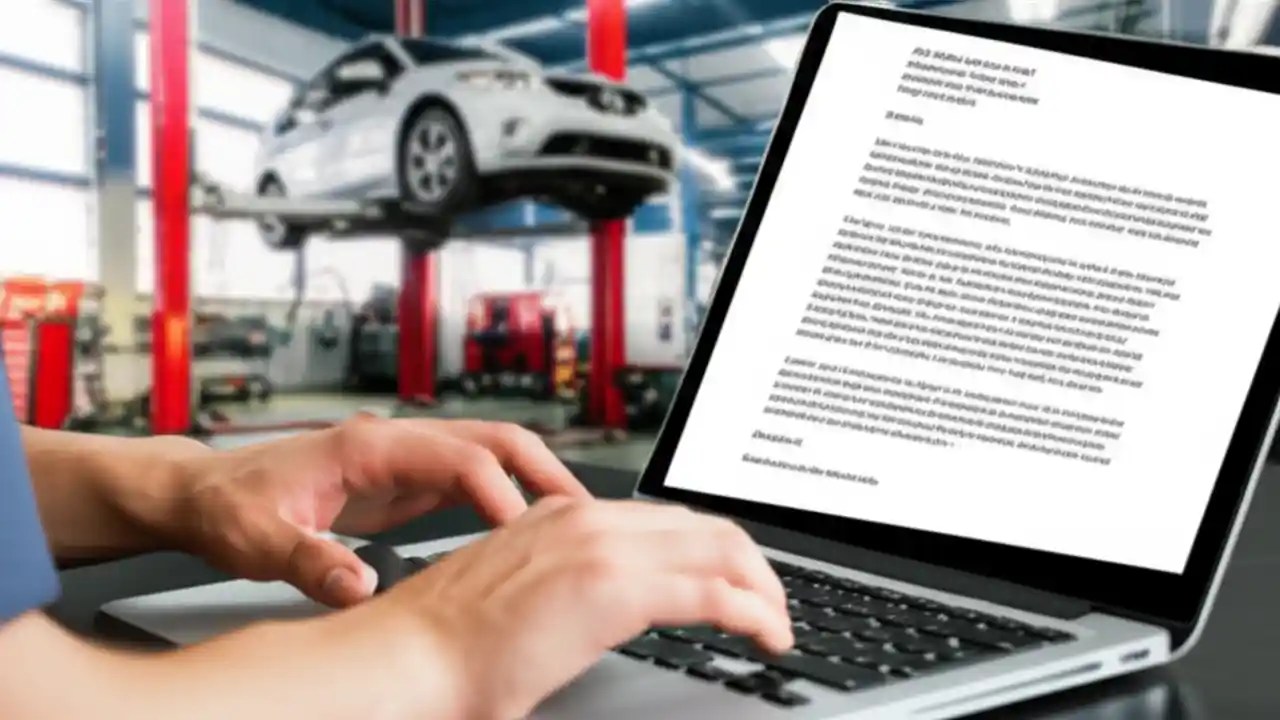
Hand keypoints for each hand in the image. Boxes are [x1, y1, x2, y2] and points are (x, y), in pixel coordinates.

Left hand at [167, 415, 588, 607]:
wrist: (207, 495)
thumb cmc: (229, 507)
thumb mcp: (257, 540)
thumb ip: (307, 561)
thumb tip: (359, 587)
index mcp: (368, 446)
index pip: (458, 457)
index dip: (498, 494)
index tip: (523, 534)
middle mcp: (397, 443)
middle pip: (493, 439)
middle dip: (543, 472)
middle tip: (583, 516)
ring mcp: (407, 460)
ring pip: (493, 456)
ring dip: (536, 483)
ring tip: (573, 526)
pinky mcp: (408, 483)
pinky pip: (476, 482)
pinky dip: (511, 501)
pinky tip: (529, 535)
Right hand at [377, 497, 793, 719]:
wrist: (406, 660)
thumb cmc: (446, 647)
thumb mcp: (519, 597)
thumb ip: (565, 589)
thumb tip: (595, 610)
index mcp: (564, 515)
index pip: (668, 517)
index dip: (717, 548)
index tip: (739, 583)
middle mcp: (587, 518)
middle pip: (704, 524)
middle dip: (752, 565)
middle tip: (772, 607)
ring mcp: (600, 547)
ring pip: (720, 549)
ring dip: (763, 588)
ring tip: (777, 626)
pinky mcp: (611, 589)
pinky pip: (712, 593)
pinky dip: (753, 612)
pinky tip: (766, 636)